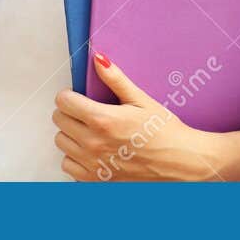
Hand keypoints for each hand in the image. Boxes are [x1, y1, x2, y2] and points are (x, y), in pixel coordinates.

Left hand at [52, 52, 227, 181]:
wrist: (180, 163)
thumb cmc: (164, 131)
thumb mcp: (142, 100)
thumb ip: (115, 79)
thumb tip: (98, 59)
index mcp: (102, 120)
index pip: (63, 102)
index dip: (70, 95)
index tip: (80, 96)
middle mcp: (92, 144)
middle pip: (59, 120)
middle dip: (71, 112)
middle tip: (89, 111)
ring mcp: (92, 164)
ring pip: (61, 142)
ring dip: (71, 134)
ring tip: (93, 131)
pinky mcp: (95, 180)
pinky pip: (68, 165)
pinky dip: (75, 157)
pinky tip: (94, 150)